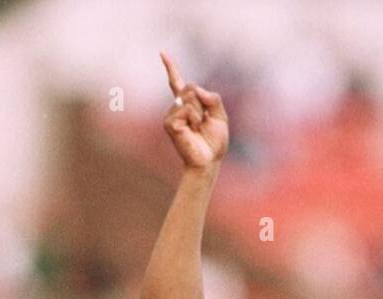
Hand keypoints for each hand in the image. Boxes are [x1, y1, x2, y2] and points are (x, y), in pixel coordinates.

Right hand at [160, 52, 228, 169]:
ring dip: (199, 113)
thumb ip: (214, 100)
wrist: (209, 160)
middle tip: (203, 121)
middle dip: (202, 102)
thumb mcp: (221, 117)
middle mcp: (178, 107)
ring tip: (197, 127)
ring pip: (189, 98)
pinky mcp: (169, 122)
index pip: (178, 83)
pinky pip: (185, 109)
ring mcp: (172, 114)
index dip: (170, 68)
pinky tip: (192, 130)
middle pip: (190, 87)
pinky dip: (193, 118)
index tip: (162, 53)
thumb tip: (197, 89)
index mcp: (189, 104)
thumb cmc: (214, 142)